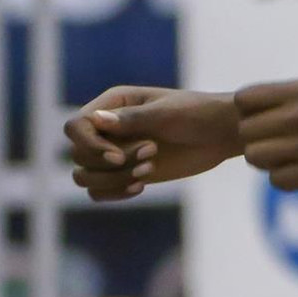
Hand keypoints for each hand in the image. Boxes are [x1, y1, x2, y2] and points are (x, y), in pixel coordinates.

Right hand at [66, 86, 240, 201]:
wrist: (221, 133)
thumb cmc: (197, 113)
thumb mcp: (167, 113)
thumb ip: (132, 118)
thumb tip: (96, 119)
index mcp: (112, 103)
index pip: (76, 126)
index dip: (89, 144)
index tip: (117, 157)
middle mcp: (107, 128)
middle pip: (78, 154)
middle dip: (111, 163)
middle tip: (151, 154)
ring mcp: (114, 152)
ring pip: (85, 176)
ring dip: (112, 180)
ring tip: (148, 170)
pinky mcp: (125, 173)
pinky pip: (98, 192)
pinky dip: (114, 192)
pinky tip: (141, 186)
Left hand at [234, 78, 297, 190]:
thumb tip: (273, 108)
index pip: (247, 99)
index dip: (249, 109)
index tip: (261, 115)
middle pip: (247, 131)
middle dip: (256, 136)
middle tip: (276, 139)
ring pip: (257, 157)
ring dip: (268, 158)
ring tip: (288, 156)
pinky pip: (279, 180)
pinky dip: (285, 177)